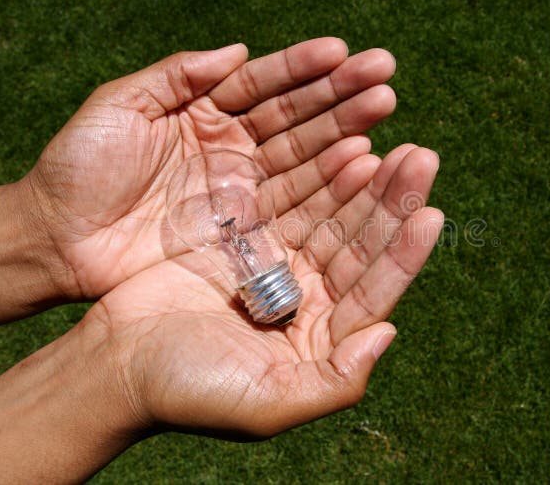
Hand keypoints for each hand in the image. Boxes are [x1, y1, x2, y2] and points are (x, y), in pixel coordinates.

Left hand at [24, 38, 397, 299]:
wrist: (56, 239)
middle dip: (340, 96)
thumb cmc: (78, 166)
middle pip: (295, 118)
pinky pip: (292, 205)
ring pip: (303, 158)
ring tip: (382, 111)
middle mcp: (232, 149)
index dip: (303, 68)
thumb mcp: (121, 105)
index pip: (263, 84)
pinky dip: (328, 186)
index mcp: (204, 112)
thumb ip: (179, 74)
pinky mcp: (243, 232)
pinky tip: (360, 165)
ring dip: (344, 135)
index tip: (343, 52)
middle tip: (384, 77)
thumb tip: (239, 50)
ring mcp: (242, 191)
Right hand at [85, 145, 441, 437]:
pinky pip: (294, 200)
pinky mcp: (250, 240)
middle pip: (362, 242)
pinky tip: (346, 149)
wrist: (117, 365)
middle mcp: (310, 297)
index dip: (405, 254)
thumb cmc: (189, 391)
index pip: (375, 290)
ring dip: (365, 181)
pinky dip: (320, 175)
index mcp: (323, 337)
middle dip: (393, 202)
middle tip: (423, 157)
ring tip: (396, 145)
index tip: (431, 213)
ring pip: (334, 215)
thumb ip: (336, 381)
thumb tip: (386, 335)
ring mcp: (282, 265)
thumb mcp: (268, 404)